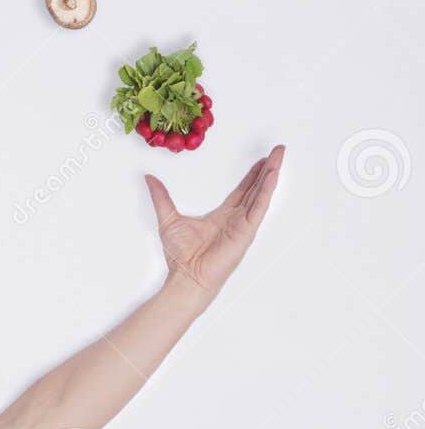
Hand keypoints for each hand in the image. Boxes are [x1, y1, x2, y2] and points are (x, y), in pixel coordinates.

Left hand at [146, 144, 285, 301]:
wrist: (187, 276)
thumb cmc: (180, 256)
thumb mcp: (168, 218)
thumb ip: (161, 197)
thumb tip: (150, 180)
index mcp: (222, 216)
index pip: (242, 190)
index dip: (252, 175)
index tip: (260, 161)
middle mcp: (236, 219)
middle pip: (256, 188)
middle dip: (267, 169)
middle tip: (277, 151)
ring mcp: (243, 225)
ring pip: (261, 194)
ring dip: (271, 175)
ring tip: (279, 157)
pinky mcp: (246, 231)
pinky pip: (259, 207)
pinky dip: (266, 191)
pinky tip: (273, 176)